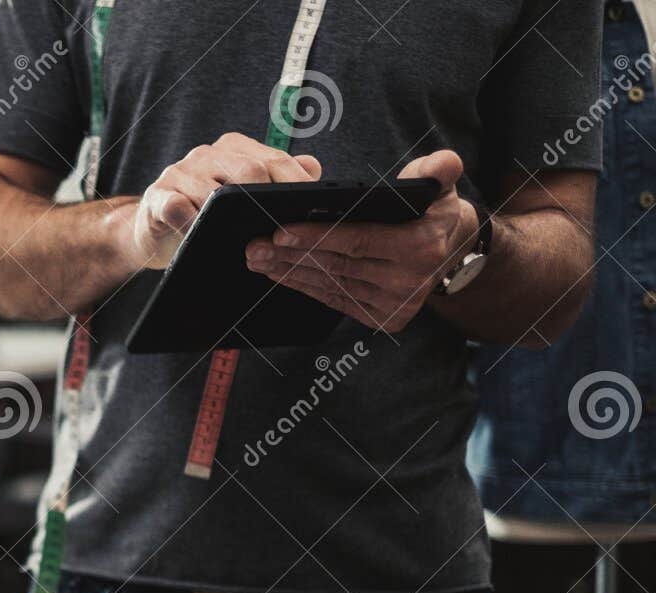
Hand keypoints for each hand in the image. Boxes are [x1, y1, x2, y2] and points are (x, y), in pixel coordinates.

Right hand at [131, 133, 321, 269]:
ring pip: (214, 189)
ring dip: (229, 216)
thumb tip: (313, 167)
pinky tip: (200, 235)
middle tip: (279, 227)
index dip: (295, 181)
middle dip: (267, 200)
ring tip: (244, 239)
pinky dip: (191, 223)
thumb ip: (276, 178)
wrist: (152, 229)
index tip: (311, 205)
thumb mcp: (240, 196)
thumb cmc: (203, 214)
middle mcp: (207, 155)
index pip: (274, 158)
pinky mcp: (158, 196)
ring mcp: (180, 173)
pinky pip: (178, 207)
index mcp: (234, 149)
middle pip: (249, 170)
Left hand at [244, 150, 478, 333]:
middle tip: (253, 246)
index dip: (317, 236)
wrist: (449, 252)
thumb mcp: (442, 185)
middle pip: (336, 265)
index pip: (358, 241)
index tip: (279, 231)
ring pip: (330, 284)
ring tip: (258, 258)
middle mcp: (407, 282)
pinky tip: (278, 273)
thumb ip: (440, 169)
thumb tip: (440, 165)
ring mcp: (393, 304)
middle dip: (290, 254)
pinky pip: (333, 299)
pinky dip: (303, 285)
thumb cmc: (433, 211)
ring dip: (289, 272)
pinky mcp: (380, 317)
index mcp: (420, 248)